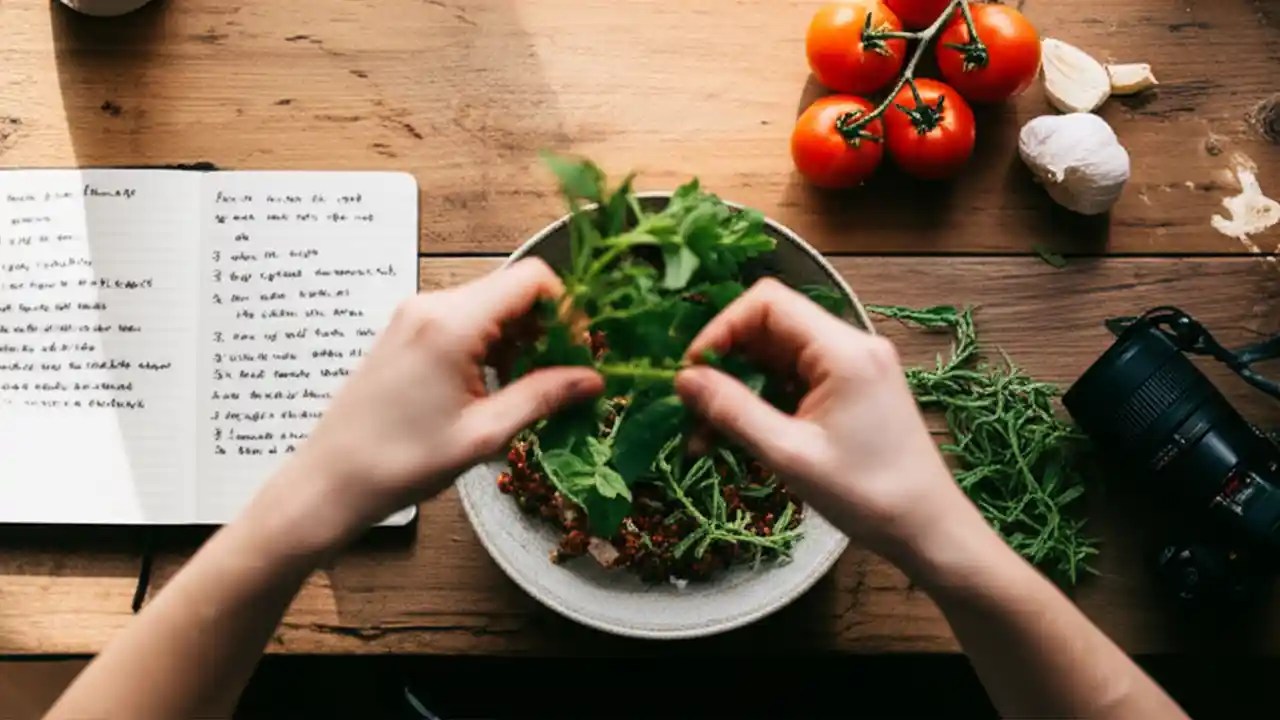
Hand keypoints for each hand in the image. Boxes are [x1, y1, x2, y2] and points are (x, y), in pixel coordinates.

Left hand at [287, 259, 603, 540]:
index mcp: (452, 323)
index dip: (567, 309)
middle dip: (546, 328)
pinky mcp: (405, 332)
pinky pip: (464, 321)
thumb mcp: (483, 434)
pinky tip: (493, 388)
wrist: (330, 481)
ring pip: (490, 306)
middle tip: (563, 376)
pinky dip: (490, 345)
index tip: (580, 350)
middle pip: (512, 290)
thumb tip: (593, 379)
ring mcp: (414, 316)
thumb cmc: (402, 463)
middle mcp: (432, 306)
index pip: (531, 279)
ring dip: (519, 339)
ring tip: (527, 390)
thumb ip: (542, 397)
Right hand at [674, 279, 981, 564]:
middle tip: (692, 407)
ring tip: (706, 434)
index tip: (691, 371)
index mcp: (843, 350)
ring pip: (778, 356)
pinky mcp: (853, 390)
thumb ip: (732, 411)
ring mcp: (854, 367)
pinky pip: (796, 379)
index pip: (767, 302)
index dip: (721, 327)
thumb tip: (683, 379)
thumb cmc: (865, 494)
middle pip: (770, 326)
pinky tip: (738, 436)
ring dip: (739, 387)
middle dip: (725, 362)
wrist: (928, 529)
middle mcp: (851, 344)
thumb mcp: (789, 454)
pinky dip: (763, 401)